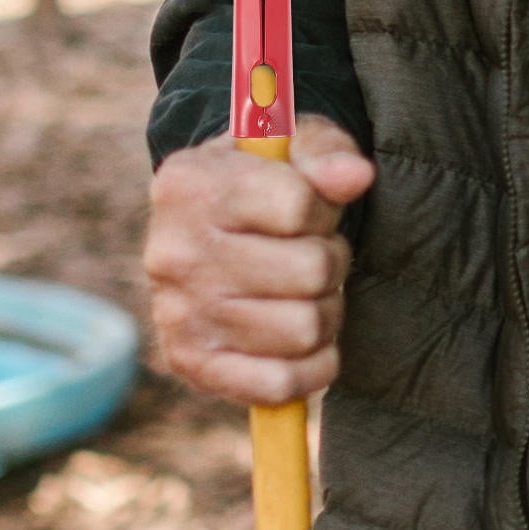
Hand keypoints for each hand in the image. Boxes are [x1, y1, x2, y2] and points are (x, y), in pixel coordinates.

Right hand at [144, 115, 375, 405]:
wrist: (206, 227)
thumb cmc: (264, 180)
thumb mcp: (291, 145)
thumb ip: (327, 151)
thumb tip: (356, 176)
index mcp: (190, 184)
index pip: (298, 206)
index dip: (324, 209)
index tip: (311, 209)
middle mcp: (172, 251)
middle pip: (311, 272)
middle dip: (331, 262)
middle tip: (314, 255)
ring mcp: (176, 314)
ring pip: (305, 329)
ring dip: (325, 312)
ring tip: (306, 292)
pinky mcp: (191, 364)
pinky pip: (280, 384)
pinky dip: (312, 366)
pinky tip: (304, 339)